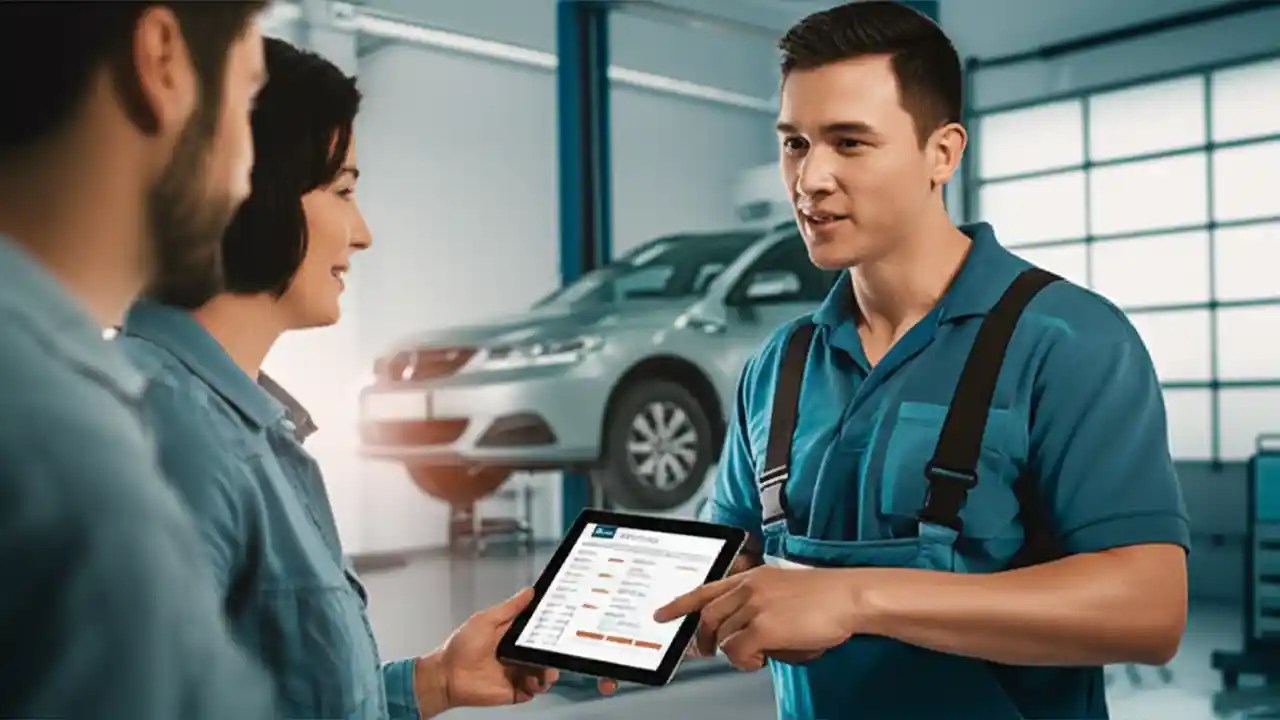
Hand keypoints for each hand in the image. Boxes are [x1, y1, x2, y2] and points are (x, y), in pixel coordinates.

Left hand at [415, 588, 617, 717]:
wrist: (447, 677)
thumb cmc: (460, 647)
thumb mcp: (486, 620)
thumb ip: (509, 608)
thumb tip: (529, 592)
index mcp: (513, 635)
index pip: (540, 631)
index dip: (553, 628)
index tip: (565, 623)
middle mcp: (518, 654)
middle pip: (547, 653)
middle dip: (556, 653)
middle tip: (558, 652)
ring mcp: (518, 673)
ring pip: (545, 673)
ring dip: (549, 672)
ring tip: (545, 671)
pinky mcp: (515, 691)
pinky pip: (534, 690)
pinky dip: (538, 687)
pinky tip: (532, 682)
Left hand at [654, 567, 859, 670]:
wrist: (850, 596)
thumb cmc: (825, 598)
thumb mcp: (783, 593)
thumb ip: (758, 608)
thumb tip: (742, 638)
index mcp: (752, 576)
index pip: (705, 589)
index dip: (680, 603)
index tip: (662, 613)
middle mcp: (748, 587)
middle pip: (707, 617)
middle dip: (706, 639)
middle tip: (712, 652)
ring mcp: (754, 605)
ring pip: (724, 637)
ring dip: (736, 653)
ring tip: (759, 653)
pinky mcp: (763, 626)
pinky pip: (738, 651)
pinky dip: (746, 661)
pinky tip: (762, 658)